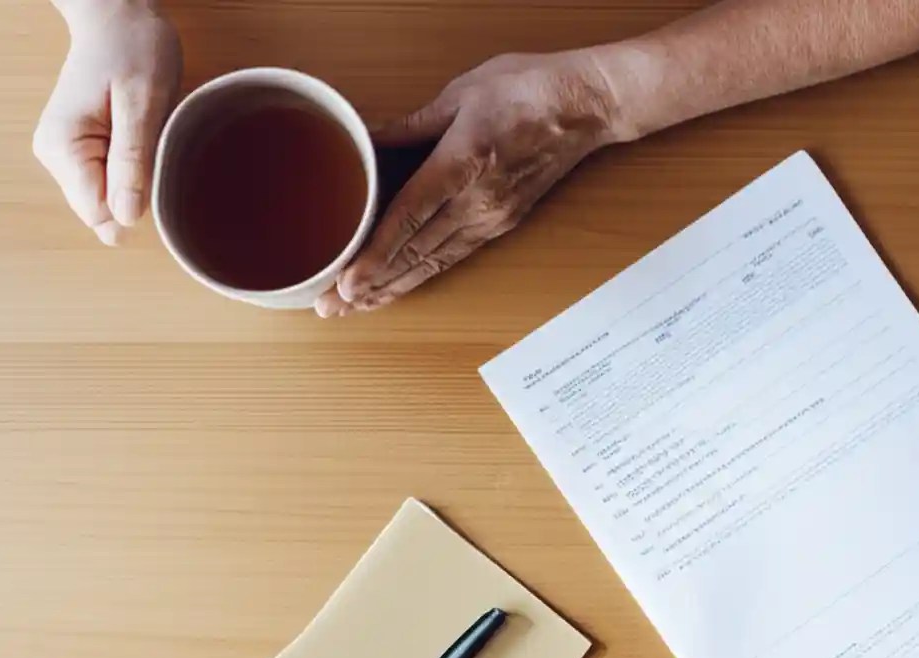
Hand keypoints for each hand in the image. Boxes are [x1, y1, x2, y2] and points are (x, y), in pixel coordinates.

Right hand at [33, 0, 181, 244]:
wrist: (117, 15)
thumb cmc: (133, 48)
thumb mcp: (142, 102)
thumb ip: (131, 160)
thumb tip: (126, 218)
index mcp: (63, 148)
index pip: (99, 213)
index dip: (136, 200)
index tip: (154, 161)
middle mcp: (55, 158)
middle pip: (103, 209)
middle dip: (137, 188)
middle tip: (150, 139)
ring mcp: (65, 155)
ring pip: (110, 197)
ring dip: (137, 175)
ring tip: (144, 130)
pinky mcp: (80, 151)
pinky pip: (113, 179)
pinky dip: (134, 166)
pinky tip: (140, 135)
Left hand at [315, 50, 622, 317]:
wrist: (587, 106)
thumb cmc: (528, 89)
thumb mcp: (461, 94)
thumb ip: (410, 124)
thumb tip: (367, 138)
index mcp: (462, 165)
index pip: (409, 220)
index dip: (375, 256)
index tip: (347, 284)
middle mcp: (477, 203)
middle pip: (416, 254)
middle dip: (372, 285)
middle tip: (332, 308)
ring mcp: (491, 218)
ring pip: (434, 263)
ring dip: (393, 288)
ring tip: (356, 308)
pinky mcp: (501, 223)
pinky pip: (453, 256)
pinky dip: (422, 275)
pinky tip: (398, 287)